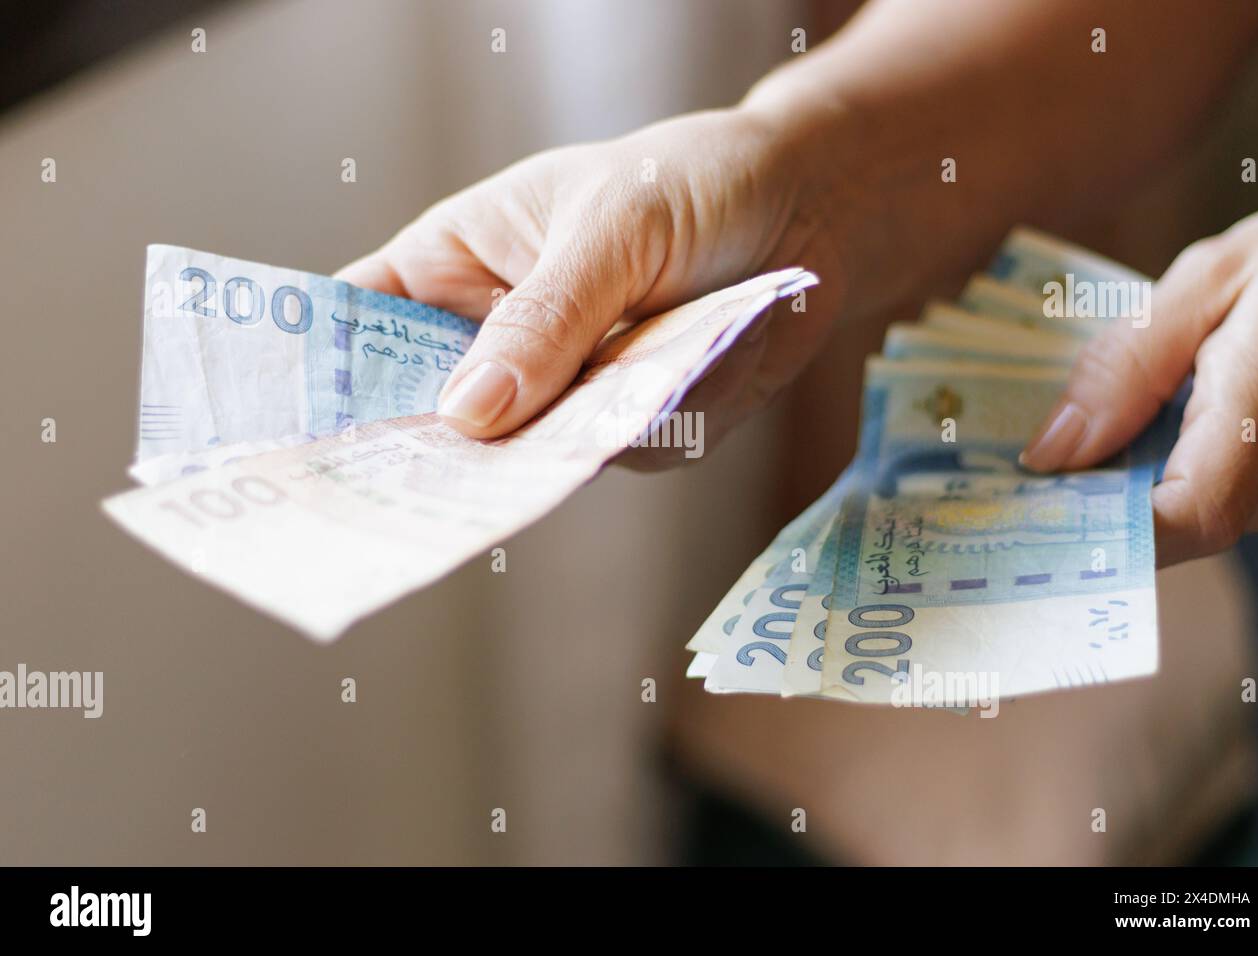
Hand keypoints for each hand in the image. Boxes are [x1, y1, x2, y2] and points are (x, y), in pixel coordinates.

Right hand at [337, 108, 850, 453]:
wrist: (815, 211)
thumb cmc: (694, 184)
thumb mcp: (611, 230)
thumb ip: (546, 320)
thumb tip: (471, 415)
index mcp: (457, 266)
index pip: (360, 327)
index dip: (323, 382)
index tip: (299, 442)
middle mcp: (498, 340)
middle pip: (432, 420)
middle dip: (436, 455)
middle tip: (425, 489)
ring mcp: (561, 391)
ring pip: (528, 455)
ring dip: (562, 447)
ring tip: (598, 411)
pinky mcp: (629, 426)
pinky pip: (620, 454)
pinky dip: (654, 429)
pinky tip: (696, 374)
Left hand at [1019, 199, 1257, 565]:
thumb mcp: (1212, 279)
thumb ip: (1127, 365)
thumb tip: (1050, 453)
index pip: (1188, 516)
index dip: (1110, 534)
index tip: (1038, 515)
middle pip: (1180, 525)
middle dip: (1104, 503)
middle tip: (1036, 470)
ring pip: (1199, 518)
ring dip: (1140, 487)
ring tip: (1097, 436)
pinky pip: (1226, 501)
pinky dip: (1176, 475)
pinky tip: (1152, 434)